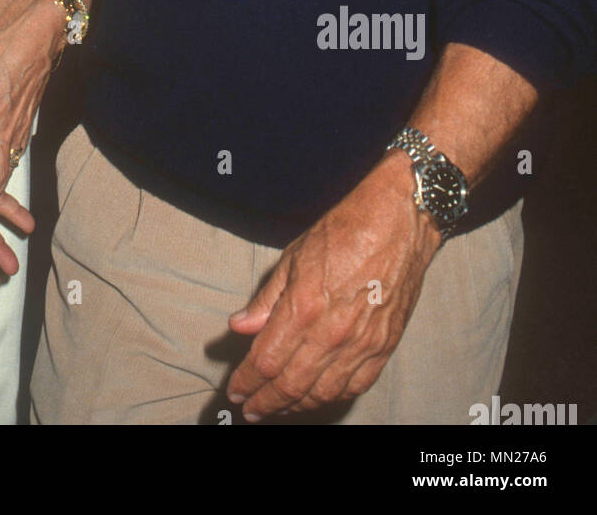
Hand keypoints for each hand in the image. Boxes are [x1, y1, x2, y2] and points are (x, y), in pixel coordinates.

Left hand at [226, 152, 440, 419]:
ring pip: (321, 392)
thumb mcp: (294, 256)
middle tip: (250, 410)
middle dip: (265, 402)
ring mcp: (361, 344)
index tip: (236, 390)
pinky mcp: (384, 347)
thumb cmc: (345, 231)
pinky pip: (354, 386)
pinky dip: (331, 397)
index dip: (247, 380)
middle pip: (290, 384)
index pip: (266, 360)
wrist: (398, 223)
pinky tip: (316, 398)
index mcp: (303, 307)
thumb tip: (239, 327)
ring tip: (277, 409)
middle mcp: (331, 333)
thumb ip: (267, 299)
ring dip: (295, 406)